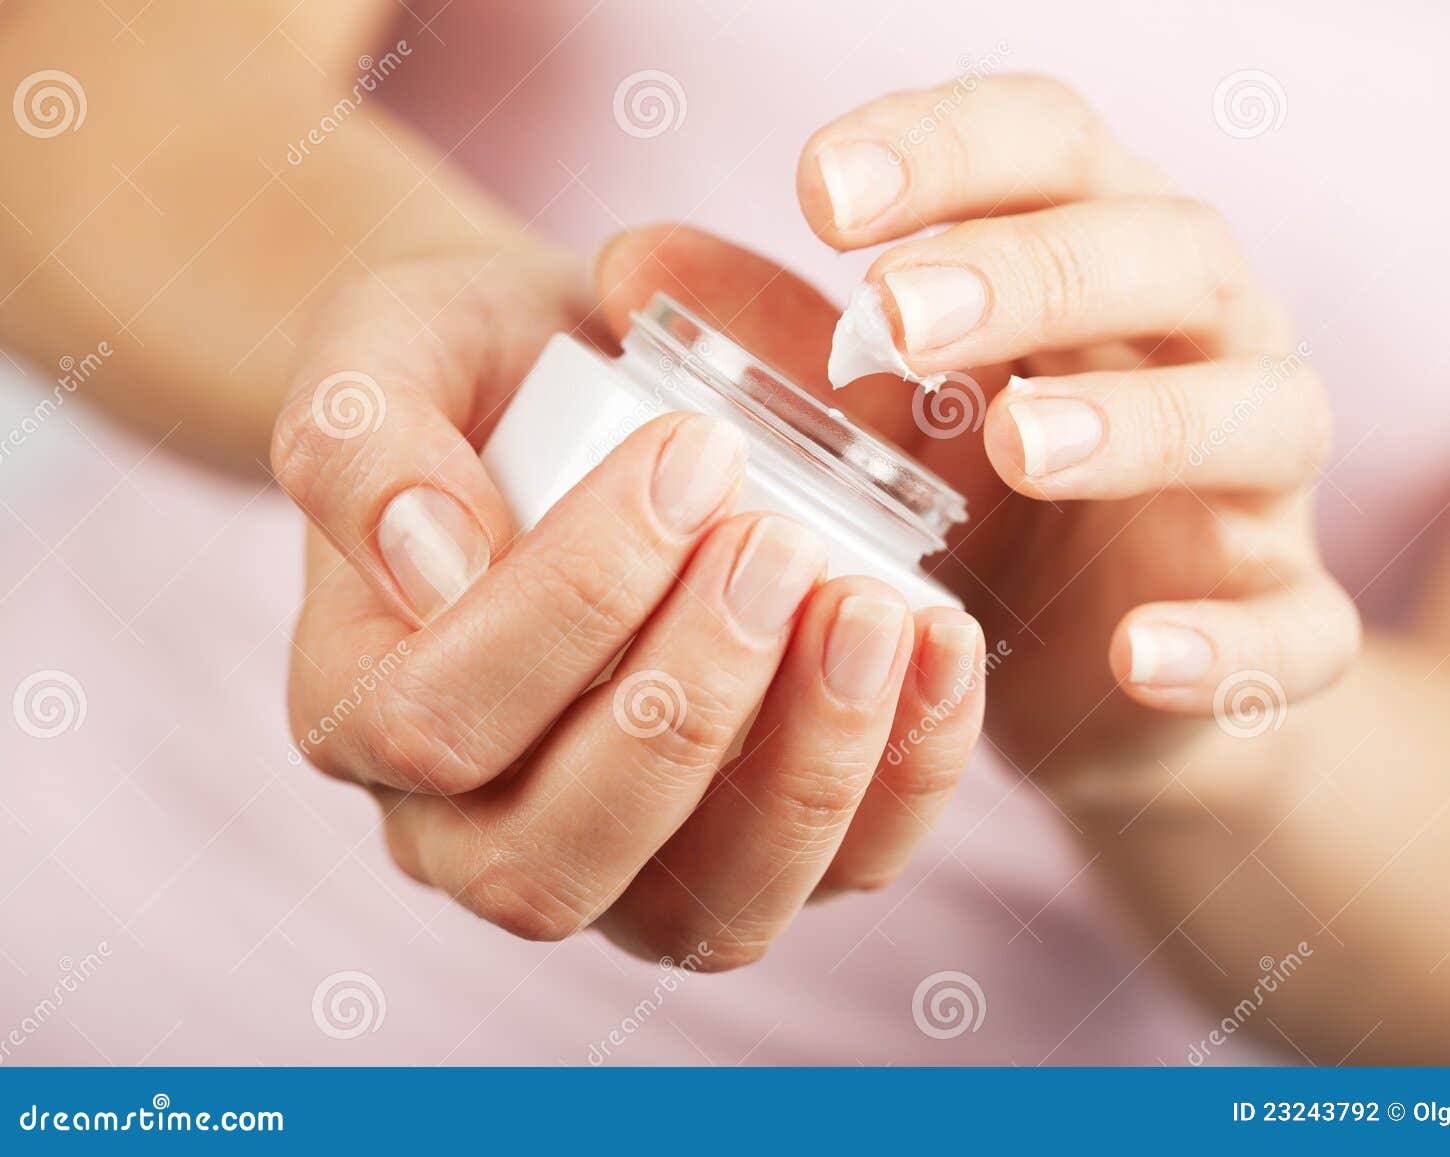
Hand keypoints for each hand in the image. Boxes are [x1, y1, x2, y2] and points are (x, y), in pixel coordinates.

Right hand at [270, 253, 985, 964]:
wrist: (561, 389)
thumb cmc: (474, 371)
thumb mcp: (388, 347)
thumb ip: (361, 439)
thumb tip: (431, 558)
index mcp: (361, 710)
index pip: (440, 722)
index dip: (573, 602)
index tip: (692, 454)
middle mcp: (467, 829)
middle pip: (558, 855)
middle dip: (684, 703)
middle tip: (779, 543)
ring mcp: (614, 863)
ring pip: (702, 913)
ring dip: (804, 766)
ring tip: (871, 607)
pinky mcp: (743, 854)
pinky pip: (830, 876)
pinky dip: (903, 779)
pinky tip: (939, 642)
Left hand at [599, 73, 1357, 793]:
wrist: (1098, 686)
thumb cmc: (983, 519)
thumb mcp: (878, 426)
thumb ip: (773, 344)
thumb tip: (629, 265)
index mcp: (1091, 267)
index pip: (1049, 149)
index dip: (947, 148)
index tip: (817, 188)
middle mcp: (1198, 347)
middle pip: (1168, 254)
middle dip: (1036, 272)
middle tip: (897, 319)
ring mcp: (1255, 489)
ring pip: (1264, 414)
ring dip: (1147, 424)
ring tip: (1019, 448)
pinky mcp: (1286, 619)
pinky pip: (1301, 627)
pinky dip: (1234, 641)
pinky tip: (1139, 657)